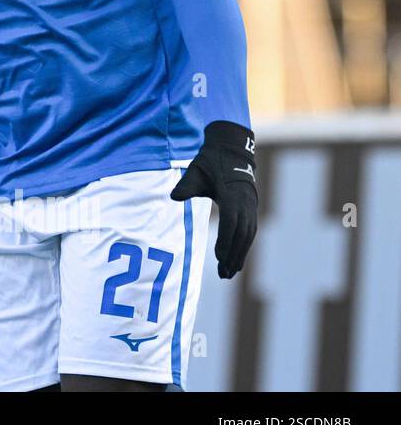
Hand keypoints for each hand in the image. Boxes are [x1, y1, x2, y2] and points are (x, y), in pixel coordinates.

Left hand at [170, 121, 258, 278]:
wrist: (231, 150)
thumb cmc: (210, 161)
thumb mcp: (196, 170)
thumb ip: (186, 185)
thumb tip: (173, 196)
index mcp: (232, 193)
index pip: (230, 221)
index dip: (225, 240)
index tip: (218, 258)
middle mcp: (245, 201)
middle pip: (242, 233)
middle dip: (233, 255)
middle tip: (223, 274)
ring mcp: (251, 205)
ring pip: (248, 235)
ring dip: (239, 254)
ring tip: (229, 273)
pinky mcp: (251, 208)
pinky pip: (249, 231)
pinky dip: (243, 246)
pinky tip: (235, 261)